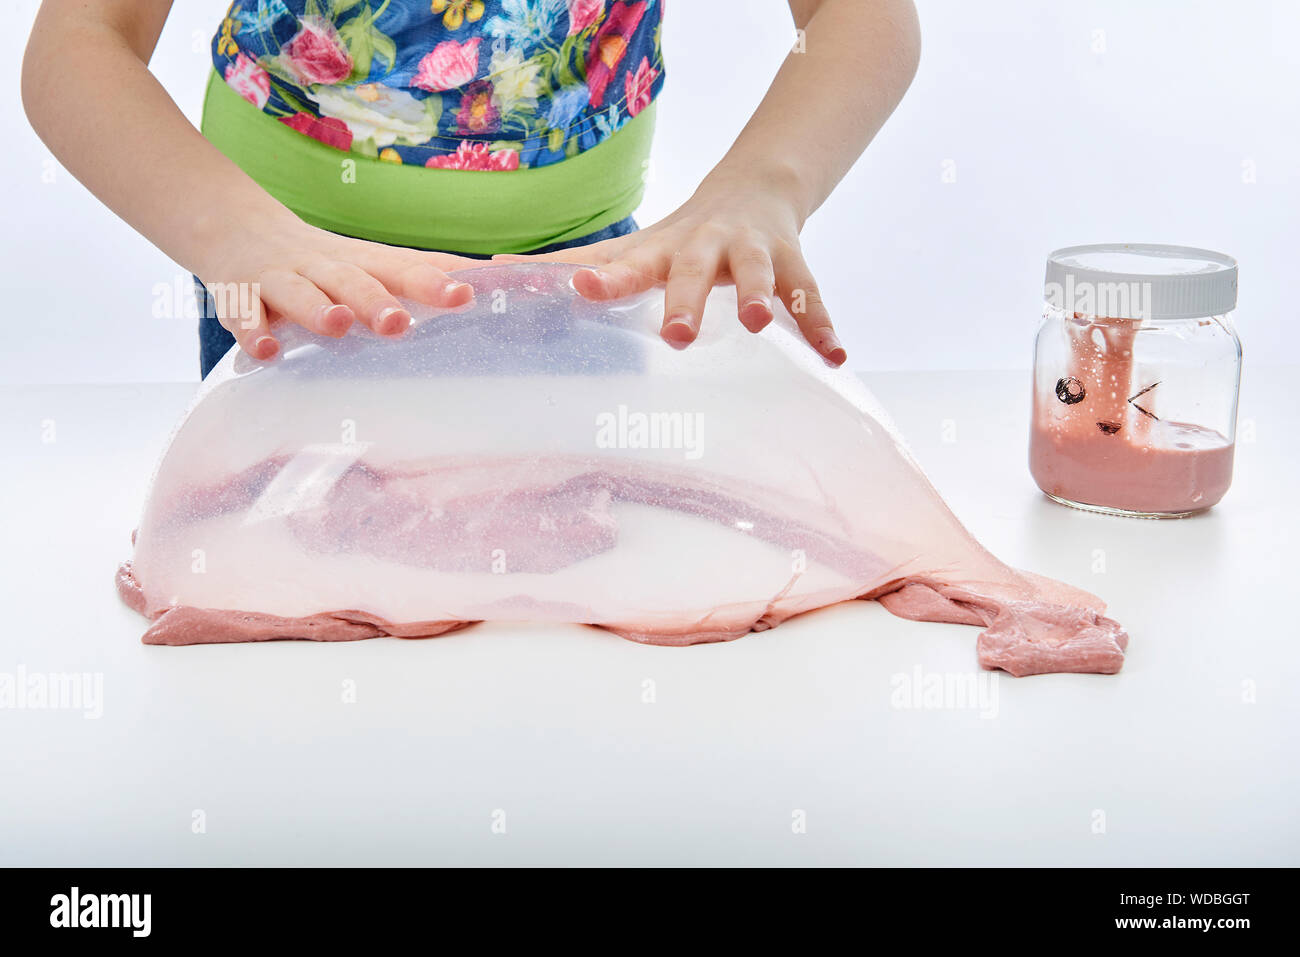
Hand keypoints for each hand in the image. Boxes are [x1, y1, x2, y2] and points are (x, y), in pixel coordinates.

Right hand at [196, 214, 478, 358]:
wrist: (234, 226)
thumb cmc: (323, 262)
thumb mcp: (369, 264)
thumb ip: (420, 277)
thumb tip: (486, 284)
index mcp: (361, 262)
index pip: (402, 268)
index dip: (433, 282)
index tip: (466, 296)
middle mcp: (322, 267)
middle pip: (351, 280)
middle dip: (374, 300)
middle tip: (399, 323)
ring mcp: (279, 279)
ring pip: (298, 291)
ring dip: (316, 308)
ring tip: (336, 326)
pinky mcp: (239, 295)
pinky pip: (242, 314)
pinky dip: (251, 331)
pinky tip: (265, 351)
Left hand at [495, 171, 845, 364]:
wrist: (757, 186)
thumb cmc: (680, 236)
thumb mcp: (632, 248)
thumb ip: (572, 268)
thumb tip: (491, 274)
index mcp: (661, 251)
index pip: (627, 265)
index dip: (604, 276)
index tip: (580, 289)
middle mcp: (705, 247)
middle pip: (693, 271)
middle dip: (686, 299)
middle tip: (677, 337)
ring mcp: (751, 252)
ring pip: (756, 273)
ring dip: (759, 297)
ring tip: (760, 326)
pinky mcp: (792, 263)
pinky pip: (811, 296)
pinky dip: (824, 328)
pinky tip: (836, 359)